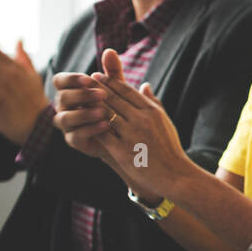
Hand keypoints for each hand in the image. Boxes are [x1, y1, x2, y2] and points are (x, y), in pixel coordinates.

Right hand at [51, 68, 115, 162]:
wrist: (124, 134)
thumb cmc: (117, 106)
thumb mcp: (117, 88)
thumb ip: (112, 71)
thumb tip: (110, 50)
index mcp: (70, 91)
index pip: (59, 80)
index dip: (71, 79)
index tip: (90, 79)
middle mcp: (64, 107)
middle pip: (61, 98)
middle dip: (81, 95)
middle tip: (102, 94)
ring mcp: (67, 125)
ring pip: (64, 118)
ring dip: (83, 114)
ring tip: (103, 112)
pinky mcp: (74, 141)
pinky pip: (76, 135)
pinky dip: (90, 129)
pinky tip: (106, 125)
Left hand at [83, 49, 195, 195]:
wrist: (173, 174)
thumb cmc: (169, 148)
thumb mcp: (165, 121)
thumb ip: (154, 102)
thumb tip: (145, 85)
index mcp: (152, 111)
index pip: (126, 90)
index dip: (109, 82)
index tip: (97, 76)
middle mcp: (142, 119)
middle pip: (113, 98)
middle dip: (95, 89)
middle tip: (82, 83)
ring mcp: (131, 134)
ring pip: (105, 114)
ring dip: (90, 105)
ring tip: (78, 100)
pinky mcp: (122, 150)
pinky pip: (102, 134)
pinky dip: (91, 126)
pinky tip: (81, 122)